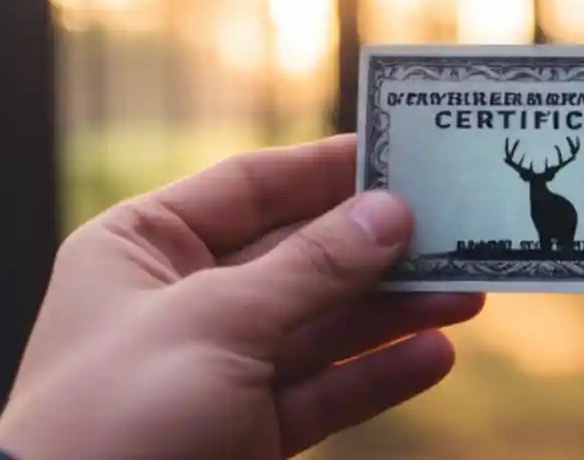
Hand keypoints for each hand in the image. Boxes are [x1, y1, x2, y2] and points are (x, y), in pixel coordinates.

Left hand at [0, 135, 483, 459]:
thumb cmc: (116, 416)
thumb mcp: (215, 322)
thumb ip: (311, 268)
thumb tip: (389, 212)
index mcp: (143, 247)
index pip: (250, 187)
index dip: (325, 168)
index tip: (399, 154)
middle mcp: (182, 299)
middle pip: (299, 256)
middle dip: (376, 248)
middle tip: (454, 228)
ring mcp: (217, 368)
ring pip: (322, 325)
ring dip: (393, 312)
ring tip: (467, 293)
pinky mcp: (246, 430)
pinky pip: (323, 390)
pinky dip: (377, 375)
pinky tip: (434, 355)